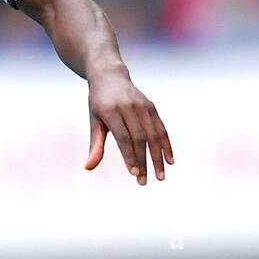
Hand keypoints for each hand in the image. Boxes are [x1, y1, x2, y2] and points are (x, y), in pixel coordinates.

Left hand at [85, 70, 173, 185]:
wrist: (110, 76)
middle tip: (144, 182)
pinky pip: (161, 128)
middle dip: (144, 161)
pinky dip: (166, 145)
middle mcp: (129, 107)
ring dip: (158, 157)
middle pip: (140, 138)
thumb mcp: (94, 122)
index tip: (134, 173)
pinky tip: (170, 161)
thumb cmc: (98, 103)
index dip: (129, 156)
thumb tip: (88, 168)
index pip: (123, 137)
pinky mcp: (151, 107)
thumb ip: (95, 145)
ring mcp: (142, 106)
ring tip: (160, 176)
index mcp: (111, 111)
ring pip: (153, 134)